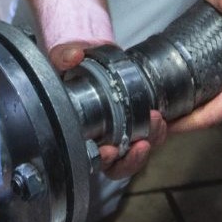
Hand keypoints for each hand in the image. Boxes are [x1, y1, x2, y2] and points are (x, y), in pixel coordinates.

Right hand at [47, 39, 168, 179]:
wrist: (90, 62)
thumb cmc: (70, 68)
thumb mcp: (62, 60)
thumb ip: (62, 57)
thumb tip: (74, 56)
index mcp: (76, 133)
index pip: (87, 157)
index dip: (99, 159)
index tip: (107, 151)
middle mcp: (97, 140)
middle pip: (115, 166)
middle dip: (130, 159)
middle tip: (141, 144)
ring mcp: (118, 135)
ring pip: (135, 154)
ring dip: (149, 141)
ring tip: (156, 121)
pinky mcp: (136, 126)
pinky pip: (149, 138)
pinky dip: (157, 132)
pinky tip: (160, 119)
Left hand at [169, 0, 221, 133]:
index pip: (206, 116)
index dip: (180, 123)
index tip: (158, 123)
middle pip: (209, 109)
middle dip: (184, 108)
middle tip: (156, 98)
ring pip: (221, 97)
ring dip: (199, 93)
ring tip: (173, 81)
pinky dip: (214, 81)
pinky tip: (203, 62)